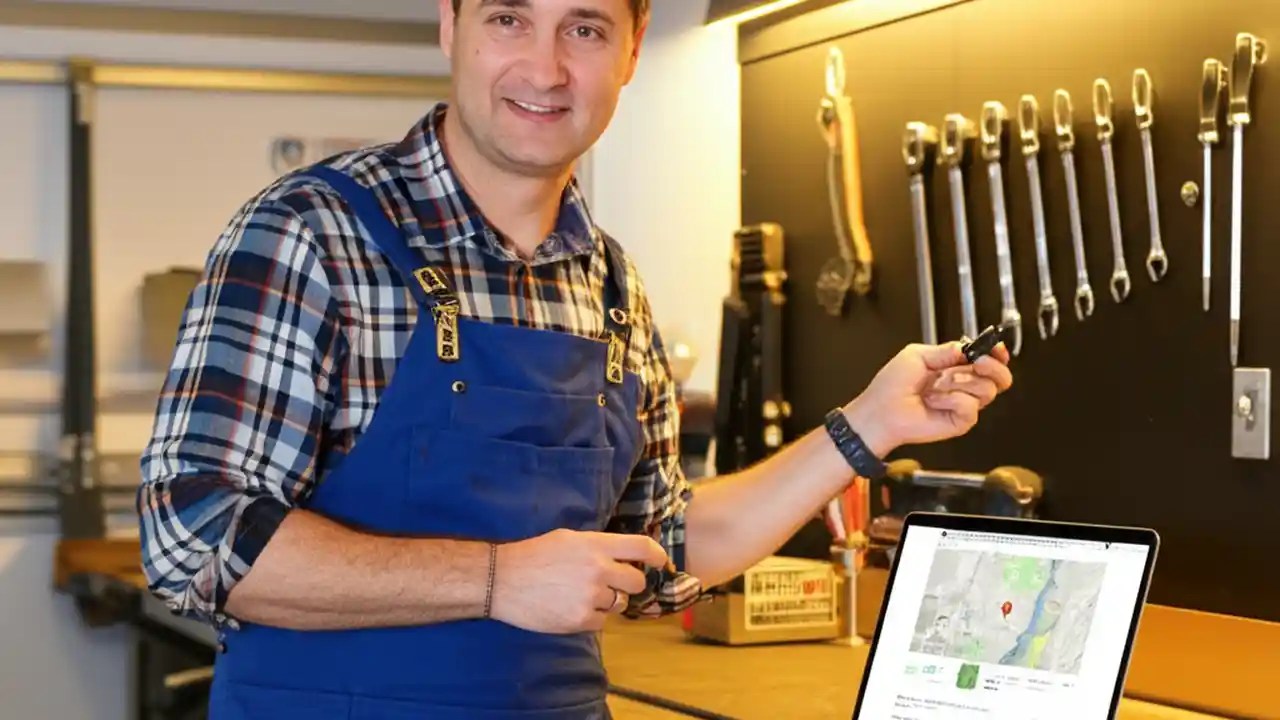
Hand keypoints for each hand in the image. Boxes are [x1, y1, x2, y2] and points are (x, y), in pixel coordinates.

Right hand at [489, 529, 667, 633]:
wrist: (503, 579)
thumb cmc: (534, 555)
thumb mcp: (569, 539)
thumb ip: (598, 546)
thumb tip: (622, 555)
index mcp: (596, 545)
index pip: (641, 547)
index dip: (657, 555)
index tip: (662, 563)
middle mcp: (598, 569)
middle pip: (637, 581)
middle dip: (628, 584)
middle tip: (612, 584)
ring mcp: (590, 596)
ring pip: (618, 604)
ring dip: (606, 602)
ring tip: (580, 595)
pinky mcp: (580, 620)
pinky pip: (601, 622)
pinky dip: (590, 618)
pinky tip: (571, 608)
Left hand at [843, 341, 1012, 456]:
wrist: (882, 411)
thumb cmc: (892, 385)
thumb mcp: (918, 355)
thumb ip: (946, 350)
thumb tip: (969, 347)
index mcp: (955, 367)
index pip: (989, 360)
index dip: (998, 354)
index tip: (996, 349)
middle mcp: (964, 386)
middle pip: (1000, 377)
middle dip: (991, 366)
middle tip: (977, 363)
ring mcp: (965, 404)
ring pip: (987, 389)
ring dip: (959, 381)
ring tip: (936, 385)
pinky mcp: (962, 421)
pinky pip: (970, 406)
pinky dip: (951, 399)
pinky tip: (933, 401)